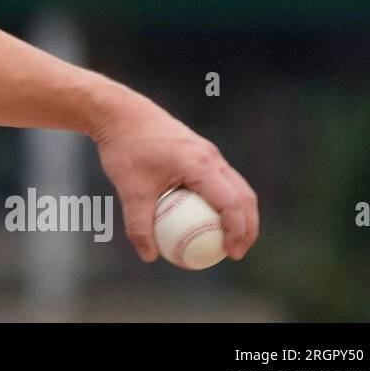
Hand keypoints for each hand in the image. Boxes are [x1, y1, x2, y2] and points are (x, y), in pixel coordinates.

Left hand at [90, 88, 258, 262]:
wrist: (121, 113)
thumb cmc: (125, 149)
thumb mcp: (129, 191)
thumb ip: (138, 224)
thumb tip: (149, 256)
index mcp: (201, 165)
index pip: (232, 203)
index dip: (238, 231)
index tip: (231, 254)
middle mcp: (211, 157)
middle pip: (244, 195)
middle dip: (248, 227)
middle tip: (236, 252)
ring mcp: (208, 152)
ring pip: (236, 186)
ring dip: (239, 213)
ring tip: (227, 239)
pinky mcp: (199, 150)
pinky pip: (219, 179)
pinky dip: (222, 200)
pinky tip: (203, 217)